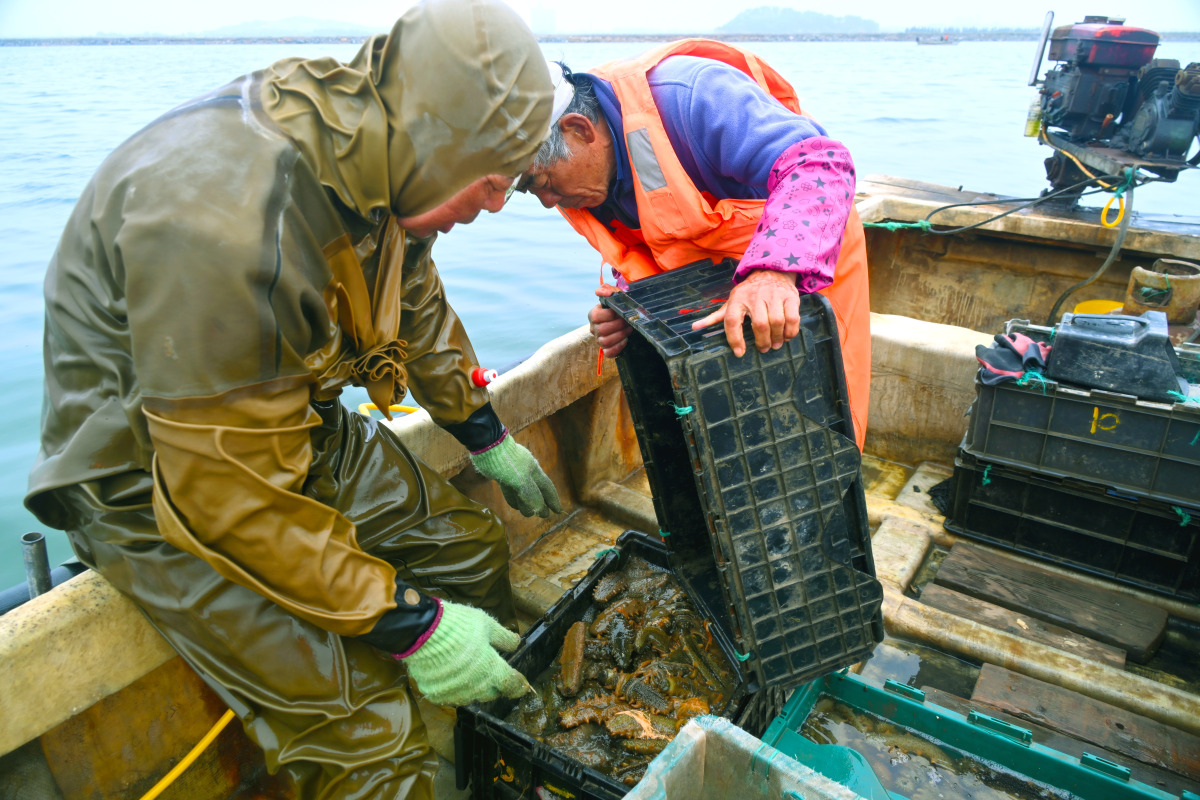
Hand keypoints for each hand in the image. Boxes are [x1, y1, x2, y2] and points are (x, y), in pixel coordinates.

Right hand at [402, 600, 530, 706]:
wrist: (421, 631)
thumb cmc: (458, 625)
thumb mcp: (486, 624)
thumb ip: (503, 637)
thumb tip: (517, 643)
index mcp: (492, 669)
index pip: (511, 684)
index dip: (519, 685)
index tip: (522, 685)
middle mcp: (476, 687)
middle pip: (492, 692)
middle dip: (495, 684)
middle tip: (491, 670)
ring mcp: (455, 693)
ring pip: (472, 696)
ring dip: (475, 687)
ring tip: (470, 671)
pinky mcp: (436, 694)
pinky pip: (451, 696)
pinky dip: (455, 688)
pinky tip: (451, 675)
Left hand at [470, 433, 562, 517]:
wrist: (489, 447)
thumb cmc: (507, 462)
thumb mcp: (521, 480)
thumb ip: (531, 495)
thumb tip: (539, 508)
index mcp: (534, 471)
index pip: (547, 488)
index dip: (553, 500)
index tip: (558, 511)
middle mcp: (526, 472)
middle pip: (536, 491)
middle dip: (541, 504)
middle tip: (544, 515)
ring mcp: (514, 474)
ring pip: (523, 492)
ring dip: (526, 503)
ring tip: (529, 513)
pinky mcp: (502, 475)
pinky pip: (510, 490)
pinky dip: (514, 498)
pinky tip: (515, 505)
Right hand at [589, 284, 632, 357]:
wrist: (628, 319)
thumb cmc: (620, 307)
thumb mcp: (616, 296)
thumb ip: (608, 290)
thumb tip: (599, 291)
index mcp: (594, 315)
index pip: (596, 316)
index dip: (610, 314)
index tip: (620, 312)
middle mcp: (594, 328)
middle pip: (602, 330)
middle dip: (618, 325)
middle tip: (628, 321)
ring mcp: (599, 340)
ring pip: (605, 341)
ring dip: (620, 335)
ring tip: (629, 329)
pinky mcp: (606, 350)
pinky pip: (609, 352)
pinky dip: (618, 347)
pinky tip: (626, 340)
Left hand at [691, 270, 800, 356]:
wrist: (772, 271)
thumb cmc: (748, 292)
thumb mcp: (731, 301)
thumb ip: (715, 317)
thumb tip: (695, 327)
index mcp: (737, 299)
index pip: (732, 321)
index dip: (735, 339)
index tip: (739, 353)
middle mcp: (755, 296)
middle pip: (759, 324)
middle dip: (762, 342)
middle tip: (764, 349)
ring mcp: (774, 295)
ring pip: (777, 322)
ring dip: (777, 338)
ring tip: (775, 345)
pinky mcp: (790, 296)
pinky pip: (793, 318)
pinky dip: (791, 331)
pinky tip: (787, 336)